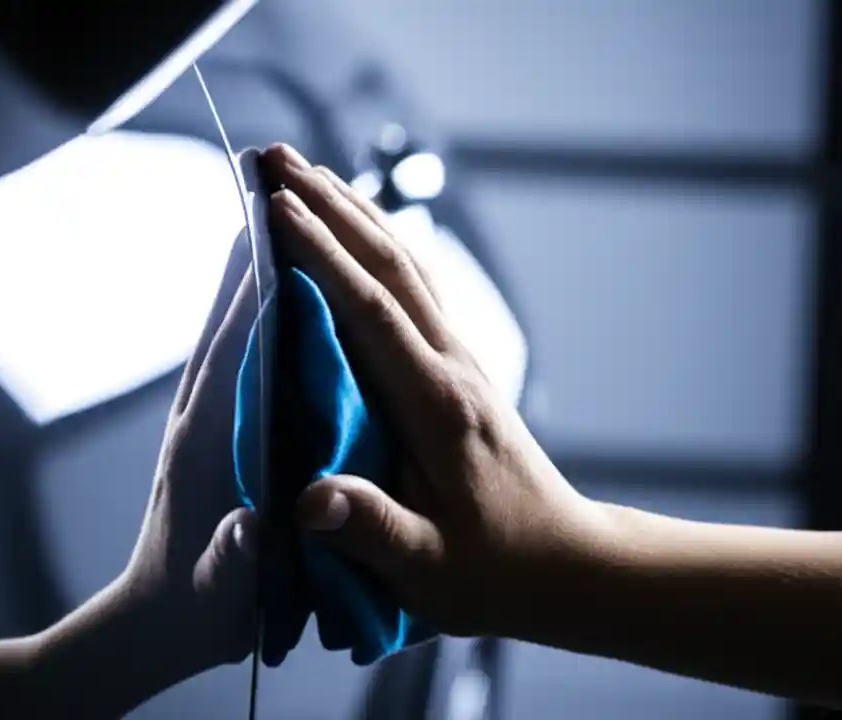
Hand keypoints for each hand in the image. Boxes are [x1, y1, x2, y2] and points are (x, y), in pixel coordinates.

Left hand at [0, 242, 262, 719]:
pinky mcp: (210, 428)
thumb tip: (248, 526)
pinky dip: (254, 310)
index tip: (274, 227)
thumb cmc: (196, 611)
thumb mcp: (223, 595)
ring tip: (277, 212)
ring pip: (226, 329)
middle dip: (248, 253)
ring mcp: (200, 419)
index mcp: (204, 447)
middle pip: (224, 320)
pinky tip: (280, 288)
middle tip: (275, 182)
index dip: (252, 290)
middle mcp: (197, 419)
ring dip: (249, 272)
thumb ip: (234, 560)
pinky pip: (236, 354)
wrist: (152, 625)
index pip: (232, 354)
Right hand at [260, 144, 606, 639]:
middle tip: (273, 155)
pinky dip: (378, 247)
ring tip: (306, 171)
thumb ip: (371, 531)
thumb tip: (308, 500)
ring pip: (407, 267)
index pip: (371, 311)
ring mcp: (461, 363)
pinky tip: (357, 234)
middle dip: (330, 204)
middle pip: (391, 265)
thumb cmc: (494, 574)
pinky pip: (414, 290)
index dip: (322, 255)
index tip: (273, 206)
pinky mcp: (459, 372)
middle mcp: (452, 368)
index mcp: (436, 407)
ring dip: (356, 213)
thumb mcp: (428, 569)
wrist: (568, 565)